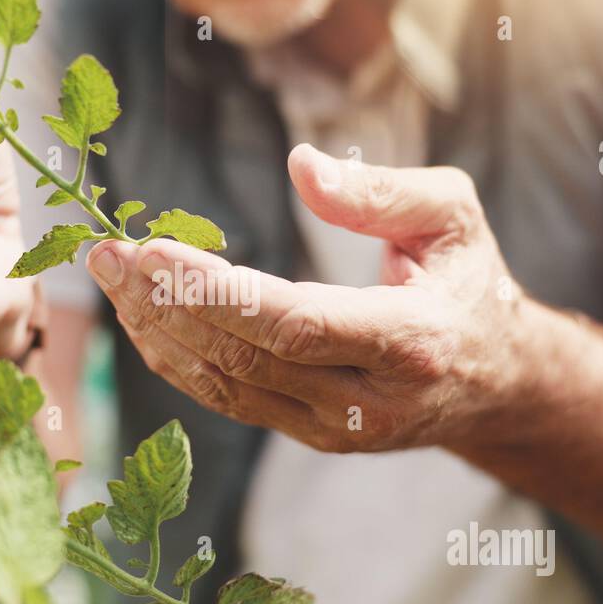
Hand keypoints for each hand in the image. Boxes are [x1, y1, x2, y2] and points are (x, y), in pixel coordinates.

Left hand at [86, 143, 525, 452]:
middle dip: (166, 304)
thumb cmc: (467, 282)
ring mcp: (337, 430)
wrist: (495, 381)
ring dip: (158, 331)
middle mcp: (370, 400)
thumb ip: (380, 191)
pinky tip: (143, 317)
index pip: (293, 323)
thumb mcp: (453, 215)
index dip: (213, 291)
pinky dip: (178, 360)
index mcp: (411, 340)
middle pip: (246, 358)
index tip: (150, 249)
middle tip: (107, 252)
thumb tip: (299, 165)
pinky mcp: (312, 438)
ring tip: (110, 276)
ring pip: (227, 387)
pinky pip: (231, 401)